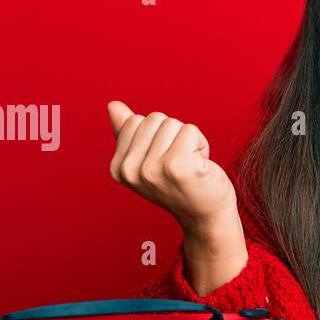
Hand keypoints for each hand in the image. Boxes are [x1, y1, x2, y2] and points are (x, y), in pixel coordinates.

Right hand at [106, 101, 243, 245]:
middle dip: (173, 136)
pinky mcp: (177, 166)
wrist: (207, 214)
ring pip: (173, 123)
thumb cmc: (181, 184)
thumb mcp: (148, 159)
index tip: (164, 160)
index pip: (135, 121)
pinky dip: (201, 144)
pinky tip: (200, 167)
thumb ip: (129, 133)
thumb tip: (113, 105)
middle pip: (154, 119)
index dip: (157, 134)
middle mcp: (131, 171)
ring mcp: (152, 169)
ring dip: (189, 141)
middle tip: (181, 163)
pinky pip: (190, 130)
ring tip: (190, 165)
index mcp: (118, 168)